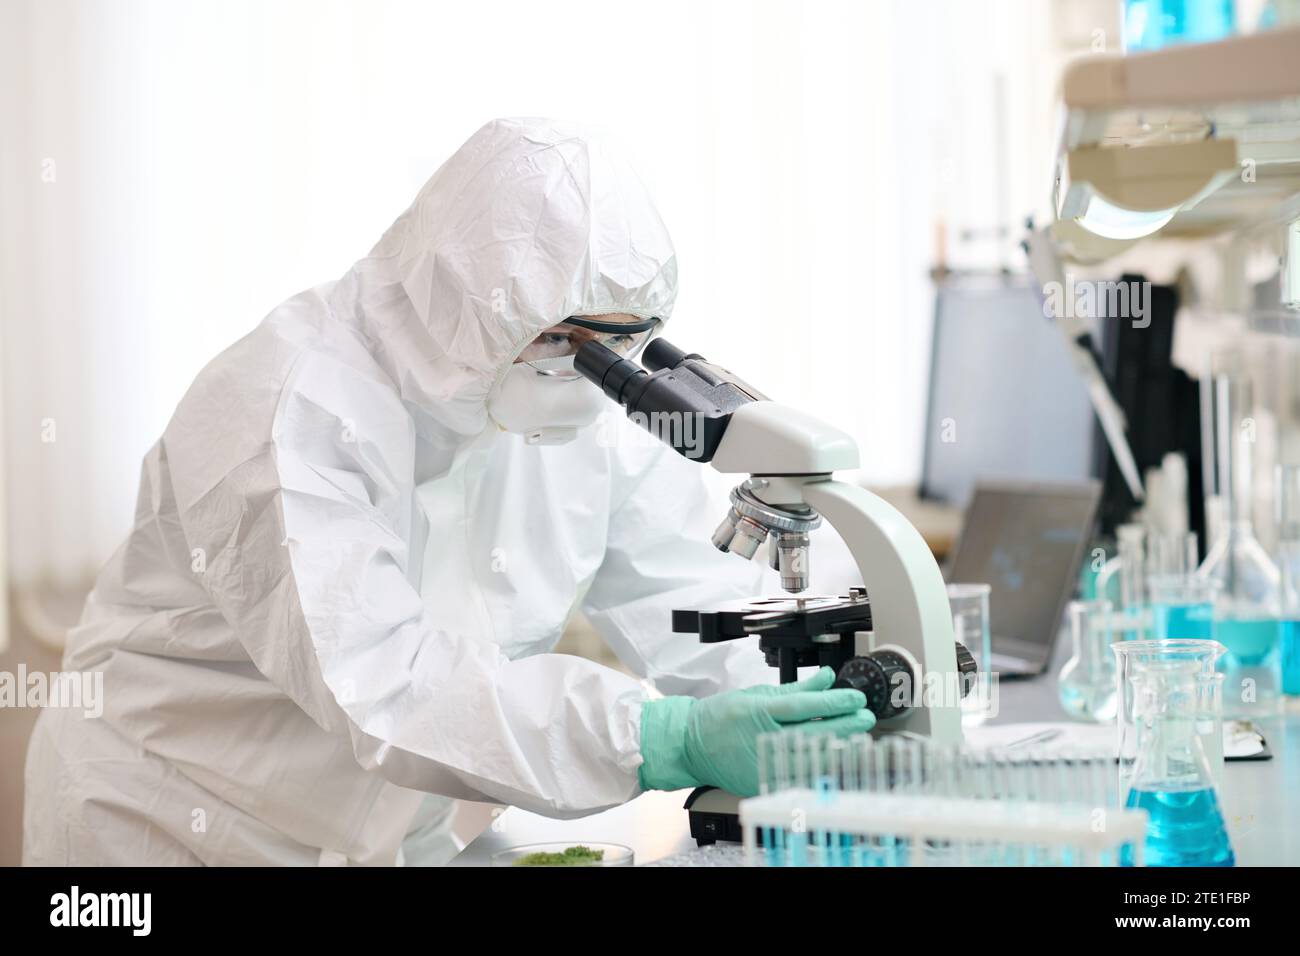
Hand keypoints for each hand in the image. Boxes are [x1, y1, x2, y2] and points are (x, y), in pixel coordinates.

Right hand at [638, 667, 875, 796]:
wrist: (691, 745)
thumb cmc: (720, 717)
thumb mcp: (757, 693)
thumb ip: (795, 688)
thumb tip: (827, 678)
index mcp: (760, 711)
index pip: (805, 706)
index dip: (835, 703)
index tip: (856, 698)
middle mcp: (762, 738)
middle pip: (814, 733)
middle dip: (845, 725)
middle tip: (865, 717)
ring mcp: (763, 764)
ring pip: (811, 757)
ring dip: (839, 747)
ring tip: (858, 737)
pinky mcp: (765, 782)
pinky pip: (799, 774)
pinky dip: (820, 765)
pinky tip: (836, 759)